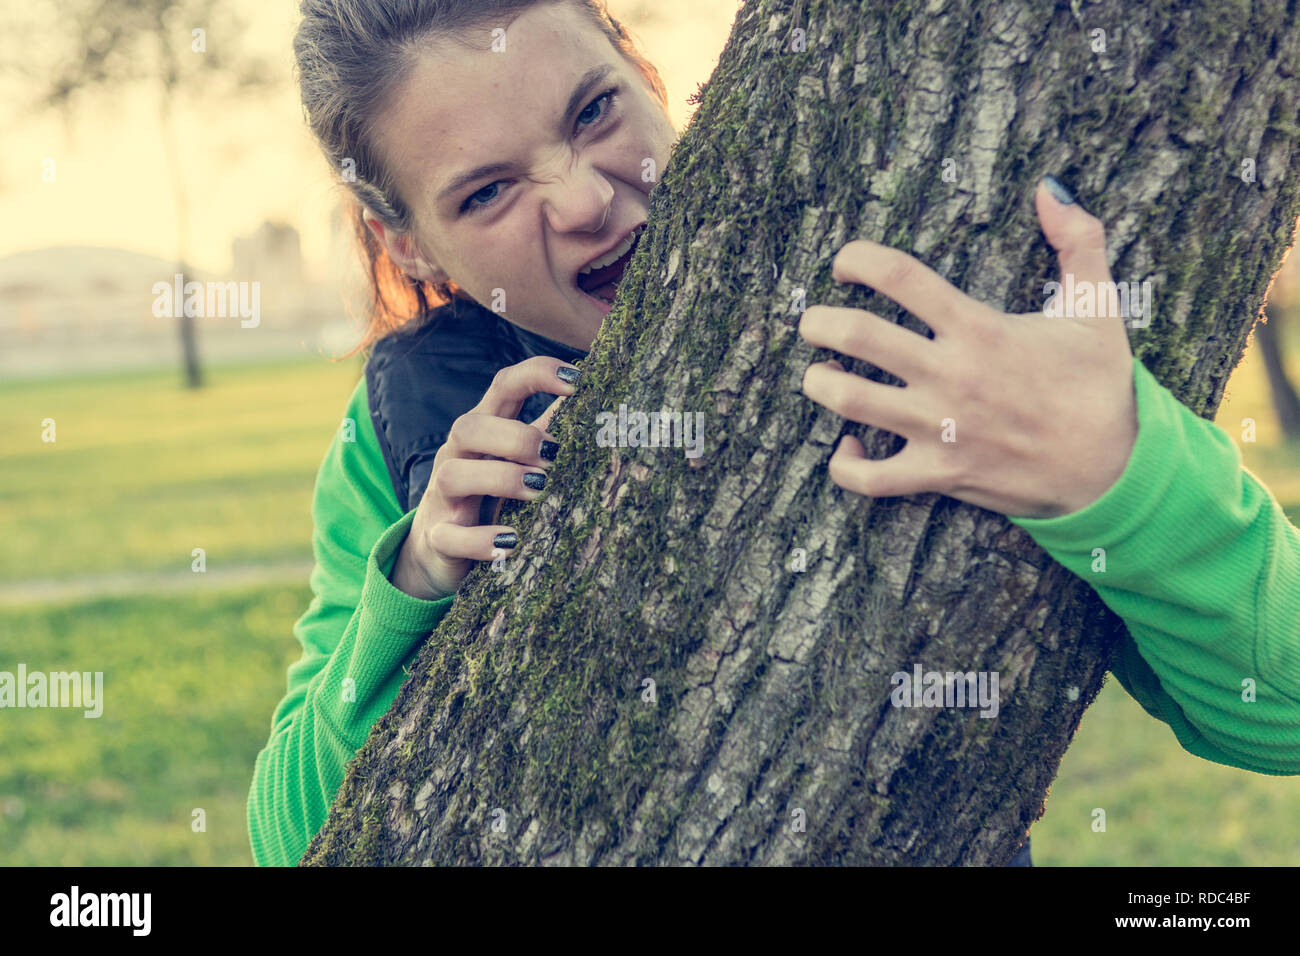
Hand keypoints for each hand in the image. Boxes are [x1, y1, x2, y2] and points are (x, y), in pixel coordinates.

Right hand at [389, 357, 578, 600]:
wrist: (442, 552)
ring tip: (539, 492)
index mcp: (484, 431)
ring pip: (453, 475)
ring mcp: (443, 498)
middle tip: (554, 456)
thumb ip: (552, 433)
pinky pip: (450, 536)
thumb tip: (603, 404)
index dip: (537, 374)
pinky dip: (481, 539)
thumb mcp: (522, 461)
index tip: (576, 381)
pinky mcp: (440, 539)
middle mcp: (457, 456)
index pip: (503, 386)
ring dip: (500, 479)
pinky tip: (513, 542)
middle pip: (468, 426)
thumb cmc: (494, 497)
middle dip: (515, 437)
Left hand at [798, 177, 1137, 519]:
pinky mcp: (938, 474)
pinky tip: (847, 445)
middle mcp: (951, 376)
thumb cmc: (1100, 385)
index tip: (844, 264)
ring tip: (818, 373)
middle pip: (858, 336)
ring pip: (851, 402)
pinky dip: (845, 464)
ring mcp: (940, 428)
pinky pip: (870, 478)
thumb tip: (1051, 188)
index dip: (858, 259)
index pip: (900, 277)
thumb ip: (1078, 240)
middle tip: (813, 321)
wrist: (1116, 468)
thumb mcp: (1098, 306)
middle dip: (819, 322)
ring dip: (819, 383)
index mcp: (979, 329)